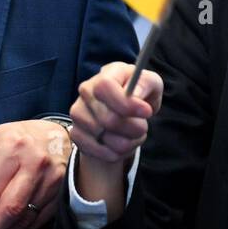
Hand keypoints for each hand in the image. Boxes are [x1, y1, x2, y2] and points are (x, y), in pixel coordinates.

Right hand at [69, 62, 162, 207]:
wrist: (124, 110)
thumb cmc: (140, 93)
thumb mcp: (151, 83)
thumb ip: (146, 84)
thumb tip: (134, 95)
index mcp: (106, 74)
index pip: (104, 87)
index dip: (126, 103)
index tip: (147, 112)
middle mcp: (86, 91)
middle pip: (108, 119)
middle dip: (134, 128)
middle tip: (144, 127)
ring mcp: (78, 113)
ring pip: (105, 139)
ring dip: (128, 142)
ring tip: (134, 134)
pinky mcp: (76, 133)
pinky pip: (98, 152)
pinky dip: (117, 153)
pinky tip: (122, 144)